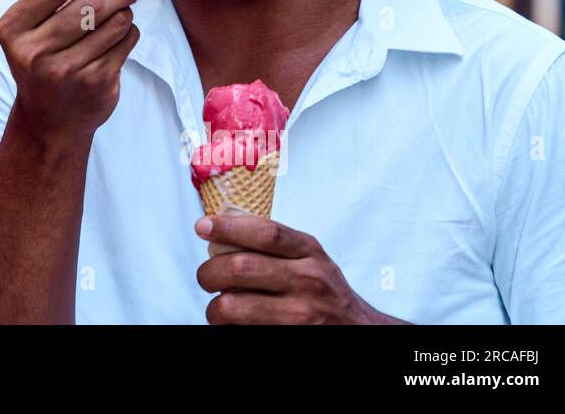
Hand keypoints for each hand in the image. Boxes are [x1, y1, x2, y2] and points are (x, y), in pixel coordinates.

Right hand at [0, 0, 139, 146]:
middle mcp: (34, 52)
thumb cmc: (44, 58)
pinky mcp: (95, 84)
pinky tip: (115, 42)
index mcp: (13, 28)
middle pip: (91, 3)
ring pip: (115, 22)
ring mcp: (66, 71)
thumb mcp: (36, 27)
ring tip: (115, 19)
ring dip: (124, 13)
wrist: (48, 121)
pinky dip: (128, 34)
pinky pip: (127, 42)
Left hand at [195, 214, 404, 323]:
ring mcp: (300, 315)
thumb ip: (273, 244)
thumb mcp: (309, 257)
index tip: (202, 226)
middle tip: (206, 278)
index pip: (265, 233)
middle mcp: (307, 281)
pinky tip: (235, 324)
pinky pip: (243, 331)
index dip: (228, 227)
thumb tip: (218, 232)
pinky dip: (229, 328)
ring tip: (218, 308)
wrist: (361, 330)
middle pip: (240, 268)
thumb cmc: (324, 290)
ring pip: (232, 307)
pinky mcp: (289, 338)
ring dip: (214, 308)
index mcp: (309, 252)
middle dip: (209, 273)